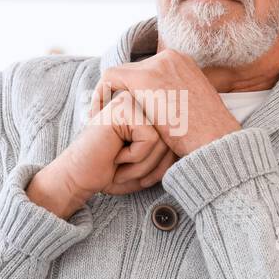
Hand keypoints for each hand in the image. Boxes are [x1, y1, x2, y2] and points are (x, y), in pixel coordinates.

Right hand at [27, 91, 174, 218]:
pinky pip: (150, 139)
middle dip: (155, 165)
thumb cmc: (113, 171)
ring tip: (121, 164)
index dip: (163, 164)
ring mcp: (132, 101)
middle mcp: (142, 101)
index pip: (178, 138)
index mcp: (149, 110)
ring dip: (144, 164)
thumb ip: (171, 147)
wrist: (80, 178)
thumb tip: (198, 143)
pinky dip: (135, 157)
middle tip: (126, 169)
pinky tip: (116, 156)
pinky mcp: (124, 108)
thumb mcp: (150, 160)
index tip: (136, 168)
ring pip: (164, 139)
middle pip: (174, 138)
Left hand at [88, 49, 241, 156]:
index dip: (131, 92)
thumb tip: (165, 108)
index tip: (124, 112)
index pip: (146, 70)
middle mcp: (171, 57)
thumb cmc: (207, 136)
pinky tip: (98, 116)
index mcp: (184, 62)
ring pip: (119, 74)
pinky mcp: (145, 79)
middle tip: (107, 116)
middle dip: (118, 93)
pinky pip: (110, 78)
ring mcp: (158, 65)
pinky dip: (100, 95)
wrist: (215, 142)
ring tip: (101, 118)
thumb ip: (177, 100)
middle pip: (131, 71)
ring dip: (108, 95)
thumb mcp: (194, 109)